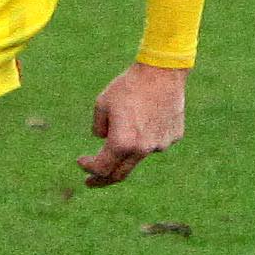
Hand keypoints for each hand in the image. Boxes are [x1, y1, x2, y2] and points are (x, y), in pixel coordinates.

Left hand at [76, 62, 187, 187]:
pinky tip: (147, 112)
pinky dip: (146, 134)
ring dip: (128, 144)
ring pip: (139, 153)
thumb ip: (98, 128)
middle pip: (120, 174)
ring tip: (131, 115)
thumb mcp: (102, 104)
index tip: (80, 162)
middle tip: (91, 181)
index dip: (88, 168)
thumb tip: (104, 140)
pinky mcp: (173, 136)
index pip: (101, 168)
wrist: (162, 72)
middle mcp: (142, 149)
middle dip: (103, 179)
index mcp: (122, 142)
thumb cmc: (128, 86)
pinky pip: (155, 140)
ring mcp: (160, 144)